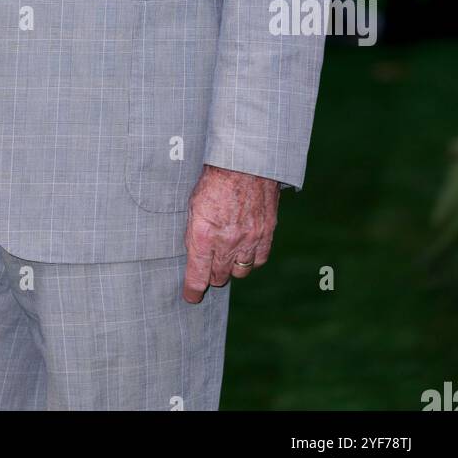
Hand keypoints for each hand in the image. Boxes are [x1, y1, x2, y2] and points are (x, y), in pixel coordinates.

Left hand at [182, 163, 279, 303]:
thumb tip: (194, 254)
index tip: (191, 296)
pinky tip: (245, 248)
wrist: (244, 161)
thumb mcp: (192, 204)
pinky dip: (251, 258)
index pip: (198, 276)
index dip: (193, 291)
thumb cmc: (213, 179)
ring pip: (239, 271)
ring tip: (227, 254)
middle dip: (212, 275)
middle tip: (209, 267)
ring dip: (231, 266)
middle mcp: (226, 241)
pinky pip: (259, 260)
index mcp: (203, 235)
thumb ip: (193, 232)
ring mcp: (249, 239)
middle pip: (219, 277)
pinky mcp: (266, 233)